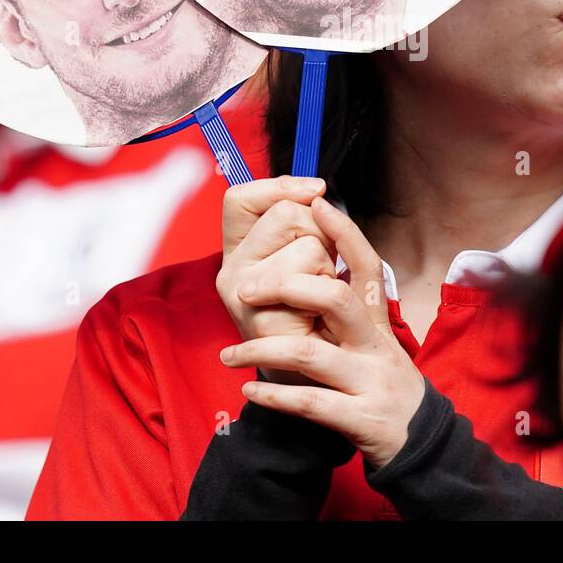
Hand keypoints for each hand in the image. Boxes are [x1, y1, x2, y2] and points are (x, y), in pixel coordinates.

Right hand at [216, 177, 336, 379]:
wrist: (318, 374)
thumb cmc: (315, 309)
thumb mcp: (309, 253)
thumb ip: (305, 216)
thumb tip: (317, 190)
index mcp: (237, 251)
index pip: (240, 199)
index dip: (279, 187)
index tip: (317, 192)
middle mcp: (231, 272)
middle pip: (286, 215)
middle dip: (319, 235)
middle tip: (316, 272)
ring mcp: (243, 299)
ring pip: (309, 247)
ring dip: (329, 270)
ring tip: (317, 301)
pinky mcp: (265, 324)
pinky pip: (317, 285)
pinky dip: (331, 296)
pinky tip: (319, 318)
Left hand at [220, 195, 424, 468]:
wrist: (417, 440)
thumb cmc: (379, 379)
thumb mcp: (371, 336)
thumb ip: (343, 302)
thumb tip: (306, 255)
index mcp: (376, 318)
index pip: (365, 264)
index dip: (344, 231)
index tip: (316, 202)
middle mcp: (374, 343)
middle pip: (336, 298)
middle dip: (287, 286)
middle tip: (245, 290)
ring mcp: (369, 380)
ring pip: (312, 353)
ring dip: (263, 350)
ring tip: (229, 354)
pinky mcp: (360, 419)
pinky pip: (311, 404)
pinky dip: (276, 397)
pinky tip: (249, 392)